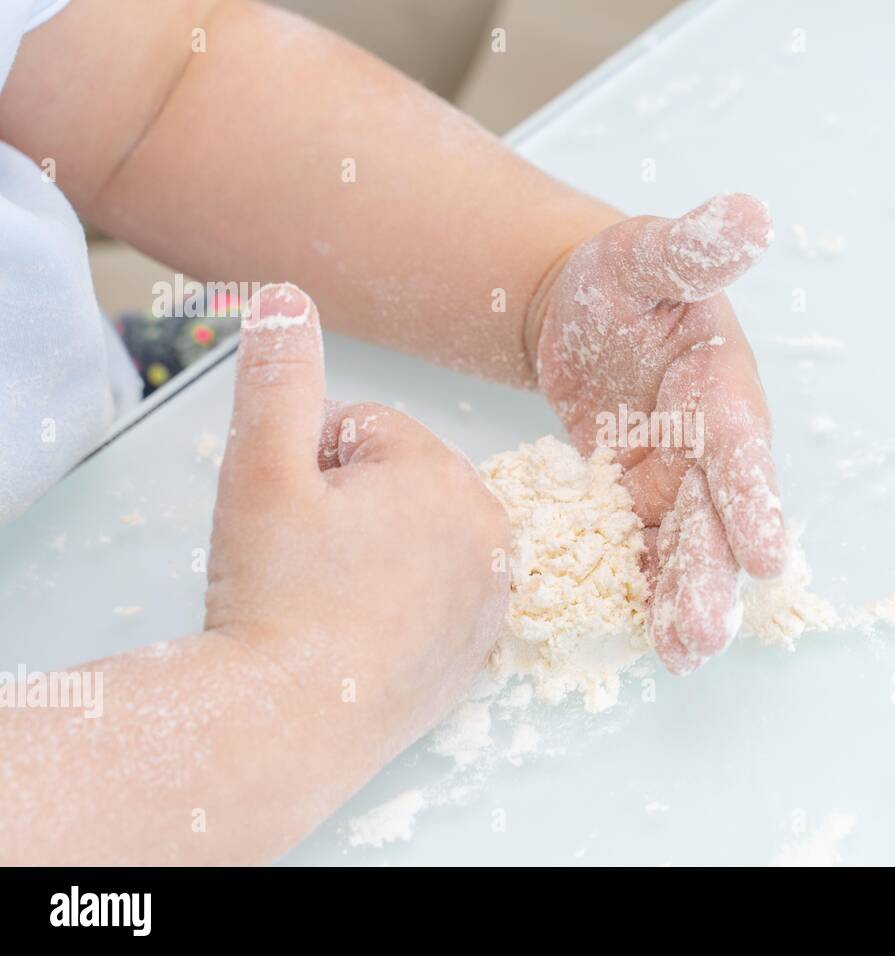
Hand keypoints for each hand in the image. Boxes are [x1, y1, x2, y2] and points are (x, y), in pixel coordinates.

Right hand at [205, 283, 508, 748]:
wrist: (288, 725)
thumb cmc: (274, 595)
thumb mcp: (261, 468)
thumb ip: (279, 375)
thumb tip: (286, 296)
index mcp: (447, 476)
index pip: (365, 432)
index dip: (310, 468)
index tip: (294, 525)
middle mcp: (490, 530)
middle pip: (399, 484)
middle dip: (347, 509)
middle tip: (309, 567)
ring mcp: (492, 596)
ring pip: (416, 539)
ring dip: (372, 554)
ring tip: (330, 603)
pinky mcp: (480, 649)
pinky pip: (433, 596)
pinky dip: (398, 605)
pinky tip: (359, 635)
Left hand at [527, 194, 783, 673]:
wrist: (584, 314)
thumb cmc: (622, 279)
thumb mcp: (646, 254)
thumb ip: (691, 246)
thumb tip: (748, 216)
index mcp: (720, 387)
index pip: (739, 447)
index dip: (752, 498)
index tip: (764, 554)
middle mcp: (709, 445)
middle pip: (716, 517)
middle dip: (712, 575)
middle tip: (705, 634)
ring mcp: (675, 480)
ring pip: (686, 548)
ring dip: (685, 599)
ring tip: (682, 655)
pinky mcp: (636, 501)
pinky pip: (643, 552)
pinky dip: (644, 591)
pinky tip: (647, 640)